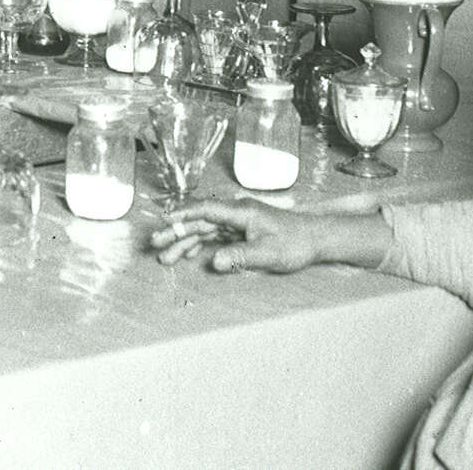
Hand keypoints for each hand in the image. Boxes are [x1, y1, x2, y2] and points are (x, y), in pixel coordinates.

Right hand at [150, 198, 331, 272]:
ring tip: (166, 257)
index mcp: (240, 212)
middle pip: (199, 221)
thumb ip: (239, 257)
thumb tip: (213, 262)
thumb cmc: (295, 242)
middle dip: (177, 233)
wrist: (316, 239)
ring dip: (186, 242)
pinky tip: (189, 254)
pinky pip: (215, 236)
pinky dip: (200, 245)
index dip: (182, 216)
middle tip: (156, 244)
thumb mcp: (268, 253)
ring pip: (205, 230)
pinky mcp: (241, 232)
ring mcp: (238, 222)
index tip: (164, 222)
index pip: (205, 210)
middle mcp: (236, 213)